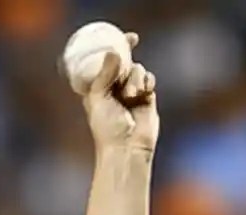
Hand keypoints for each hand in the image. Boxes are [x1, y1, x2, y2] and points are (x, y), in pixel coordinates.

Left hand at [84, 32, 158, 153]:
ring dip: (135, 77)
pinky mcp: (147, 97)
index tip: (115, 37)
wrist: (126, 147)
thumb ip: (104, 75)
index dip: (108, 49)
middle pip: (122, 62)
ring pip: (137, 69)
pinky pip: (149, 79)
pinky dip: (147, 81)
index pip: (101, 63)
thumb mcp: (98, 98)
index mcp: (96, 88)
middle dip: (126, 53)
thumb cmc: (106, 127)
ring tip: (131, 94)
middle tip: (132, 40)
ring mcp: (130, 92)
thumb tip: (114, 53)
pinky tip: (144, 91)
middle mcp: (113, 89)